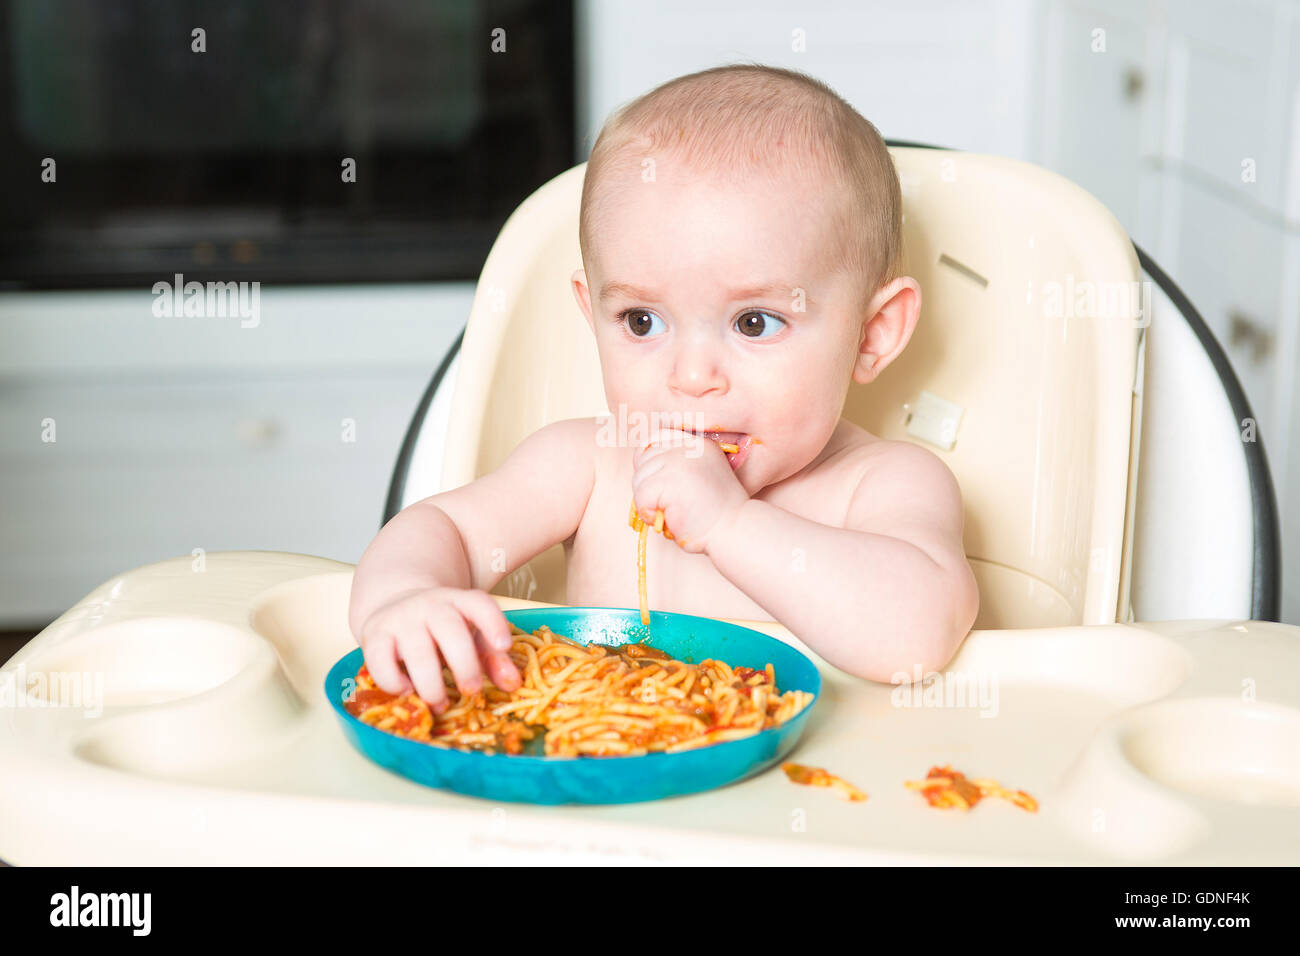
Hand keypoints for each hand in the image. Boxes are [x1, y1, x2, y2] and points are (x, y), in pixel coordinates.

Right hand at [356, 586, 521, 710]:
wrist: (395, 604)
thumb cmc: (441, 629)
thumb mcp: (470, 634)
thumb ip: (492, 657)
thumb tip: (512, 684)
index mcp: (459, 601)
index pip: (479, 603)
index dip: (493, 623)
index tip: (505, 645)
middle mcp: (430, 605)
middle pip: (450, 630)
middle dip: (464, 664)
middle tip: (472, 691)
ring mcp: (400, 619)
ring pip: (416, 650)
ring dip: (430, 683)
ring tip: (439, 704)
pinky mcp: (373, 635)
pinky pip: (379, 660)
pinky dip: (392, 681)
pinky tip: (406, 691)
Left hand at [632, 428, 749, 553]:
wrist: (736, 529)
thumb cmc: (715, 513)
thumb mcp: (698, 477)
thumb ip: (675, 465)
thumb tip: (640, 459)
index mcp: (697, 443)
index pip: (655, 439)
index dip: (649, 463)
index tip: (660, 485)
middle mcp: (688, 446)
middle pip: (643, 458)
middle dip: (648, 485)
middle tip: (669, 504)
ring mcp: (680, 460)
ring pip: (639, 478)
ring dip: (649, 502)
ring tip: (673, 512)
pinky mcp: (671, 479)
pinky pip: (641, 496)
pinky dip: (649, 513)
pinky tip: (670, 518)